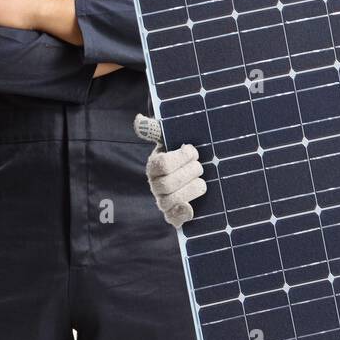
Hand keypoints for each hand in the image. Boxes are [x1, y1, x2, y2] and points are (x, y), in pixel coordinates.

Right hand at [137, 113, 205, 227]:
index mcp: (153, 165)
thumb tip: (139, 120)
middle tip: (200, 165)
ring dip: (193, 188)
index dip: (181, 157)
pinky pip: (173, 219)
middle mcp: (154, 185)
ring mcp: (163, 200)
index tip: (192, 150)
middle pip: (168, 184)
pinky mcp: (173, 214)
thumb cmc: (182, 150)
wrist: (194, 168)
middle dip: (190, 172)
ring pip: (174, 200)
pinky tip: (190, 209)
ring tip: (200, 179)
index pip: (163, 164)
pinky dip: (181, 215)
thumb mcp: (171, 137)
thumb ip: (156, 128)